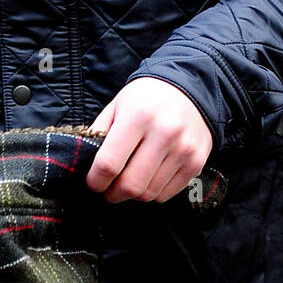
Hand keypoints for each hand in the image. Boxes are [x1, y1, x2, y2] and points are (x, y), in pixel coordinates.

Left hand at [85, 77, 212, 203]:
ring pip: (149, 194)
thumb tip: (86, 163)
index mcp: (138, 116)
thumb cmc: (146, 98)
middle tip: (108, 190)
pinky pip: (167, 194)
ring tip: (129, 181)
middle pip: (131, 185)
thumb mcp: (117, 105)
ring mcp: (183, 149)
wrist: (190, 87)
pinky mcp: (196, 162)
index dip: (96, 180)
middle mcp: (164, 133)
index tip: (93, 183)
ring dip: (134, 194)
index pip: (109, 163)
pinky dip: (153, 193)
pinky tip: (149, 178)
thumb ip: (99, 132)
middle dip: (113, 194)